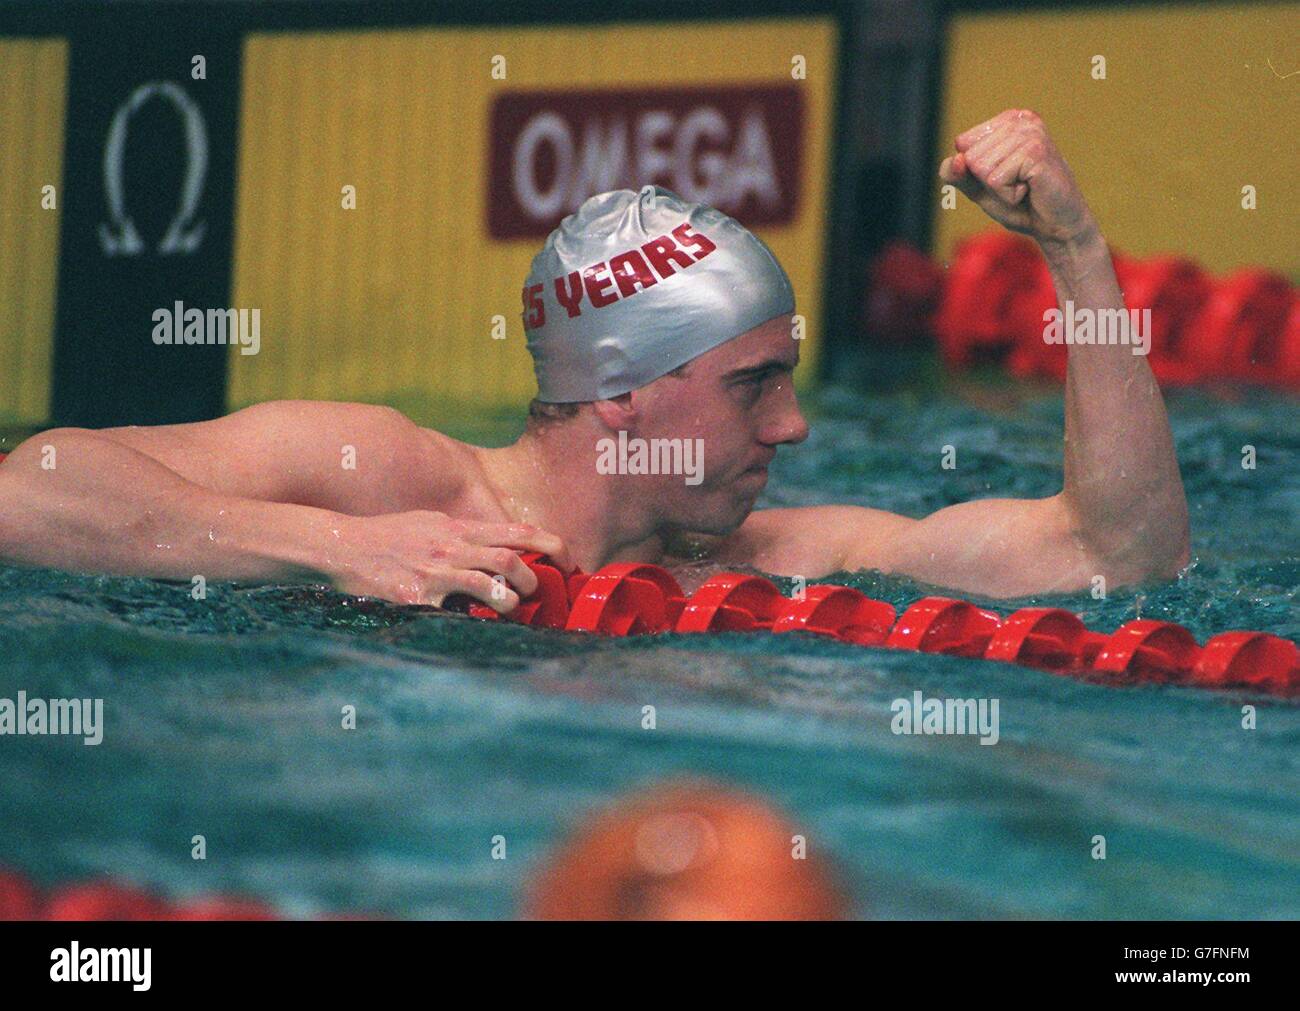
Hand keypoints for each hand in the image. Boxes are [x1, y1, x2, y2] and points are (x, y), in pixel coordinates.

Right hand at [327, 510, 571, 610]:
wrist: (340, 547)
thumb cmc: (385, 536)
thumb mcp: (428, 522)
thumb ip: (460, 532)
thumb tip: (491, 544)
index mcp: (457, 528)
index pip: (518, 531)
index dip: (552, 545)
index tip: (569, 560)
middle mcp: (452, 546)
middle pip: (512, 561)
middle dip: (534, 582)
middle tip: (536, 594)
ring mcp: (436, 572)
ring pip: (492, 586)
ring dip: (510, 603)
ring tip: (510, 609)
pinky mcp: (418, 598)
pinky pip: (455, 613)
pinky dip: (471, 621)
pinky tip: (471, 626)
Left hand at [939, 109, 1097, 246]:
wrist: (1056, 226)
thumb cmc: (1020, 204)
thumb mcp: (978, 188)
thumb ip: (957, 174)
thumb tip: (956, 159)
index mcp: (1007, 121)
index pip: (963, 143)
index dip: (976, 171)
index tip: (1005, 176)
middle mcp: (1020, 120)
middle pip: (970, 156)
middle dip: (988, 181)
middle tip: (1017, 184)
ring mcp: (1029, 133)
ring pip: (980, 167)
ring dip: (999, 189)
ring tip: (1025, 186)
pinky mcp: (1035, 152)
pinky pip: (995, 180)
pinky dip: (1008, 195)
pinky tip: (1030, 189)